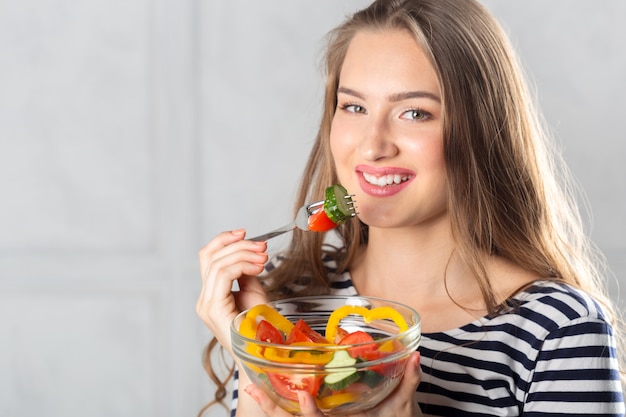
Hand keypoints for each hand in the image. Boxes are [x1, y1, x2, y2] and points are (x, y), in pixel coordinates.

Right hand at [196, 229, 268, 355]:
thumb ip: (245, 272)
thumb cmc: (260, 329)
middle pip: (211, 257)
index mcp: (211, 295)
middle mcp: (204, 300)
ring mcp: (206, 305)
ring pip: (217, 263)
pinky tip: (258, 267)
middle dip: (239, 245)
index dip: (224, 240)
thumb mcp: (253, 292)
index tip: (246, 233)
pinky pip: (223, 275)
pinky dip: (242, 265)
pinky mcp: (214, 309)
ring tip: (263, 257)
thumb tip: (249, 252)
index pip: (207, 258)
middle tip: (262, 246)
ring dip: (244, 254)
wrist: (264, 354)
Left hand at [243, 351, 422, 416]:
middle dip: (272, 409)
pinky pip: (291, 413)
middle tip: (252, 389)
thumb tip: (415, 355)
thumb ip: (408, 381)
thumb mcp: (402, 406)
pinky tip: (263, 388)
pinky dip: (276, 403)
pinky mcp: (318, 415)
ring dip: (268, 405)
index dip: (310, 412)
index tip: (303, 395)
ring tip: (250, 387)